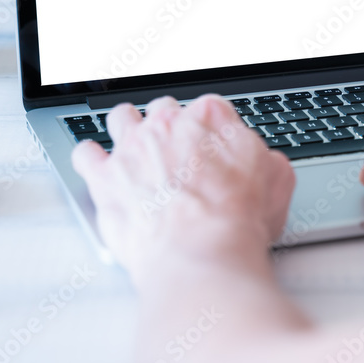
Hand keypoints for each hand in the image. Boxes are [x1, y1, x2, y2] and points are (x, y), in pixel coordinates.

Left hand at [71, 94, 294, 286]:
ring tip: (133, 148)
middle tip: (174, 151)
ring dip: (127, 130)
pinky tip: (98, 166)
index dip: (210, 129)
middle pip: (163, 110)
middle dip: (168, 127)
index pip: (208, 108)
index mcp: (209, 119)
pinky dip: (91, 158)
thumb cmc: (235, 224)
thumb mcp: (277, 182)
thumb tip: (263, 156)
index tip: (211, 145)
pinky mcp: (104, 177)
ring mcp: (131, 148)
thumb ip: (265, 156)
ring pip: (121, 118)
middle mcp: (167, 125)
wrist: (199, 256)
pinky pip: (86, 153)